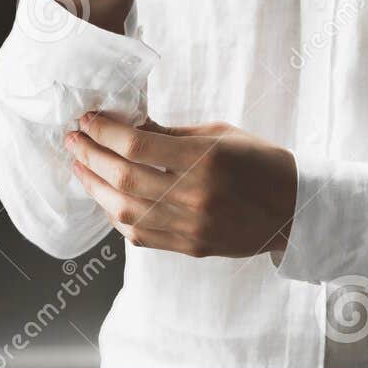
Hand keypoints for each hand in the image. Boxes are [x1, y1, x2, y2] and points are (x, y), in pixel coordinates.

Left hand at [64, 112, 297, 257]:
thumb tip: (128, 124)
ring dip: (94, 187)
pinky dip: (116, 215)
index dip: (104, 132)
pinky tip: (106, 197)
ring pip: (124, 211)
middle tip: (73, 139)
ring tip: (81, 167)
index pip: (137, 146)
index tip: (87, 119)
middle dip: (90, 155)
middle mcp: (194, 196)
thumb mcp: (219, 134)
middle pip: (123, 177)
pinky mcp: (189, 247)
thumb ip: (170, 134)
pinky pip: (139, 235)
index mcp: (204, 160)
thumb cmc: (260, 162)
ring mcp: (190, 227)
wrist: (294, 209)